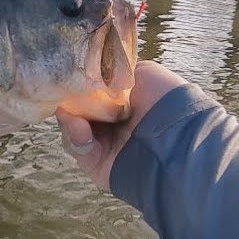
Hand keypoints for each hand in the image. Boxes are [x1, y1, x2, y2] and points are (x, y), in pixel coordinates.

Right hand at [56, 61, 186, 189]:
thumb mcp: (143, 73)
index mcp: (126, 103)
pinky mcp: (98, 165)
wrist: (177, 139)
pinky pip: (79, 150)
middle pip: (79, 111)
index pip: (94, 93)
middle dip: (69, 102)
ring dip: (69, 121)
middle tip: (60, 94)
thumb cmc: (166, 102)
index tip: (68, 77)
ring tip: (70, 114)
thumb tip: (92, 76)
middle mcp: (116, 124)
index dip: (79, 85)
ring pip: (74, 131)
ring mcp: (106, 146)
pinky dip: (75, 138)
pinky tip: (79, 128)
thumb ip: (116, 72)